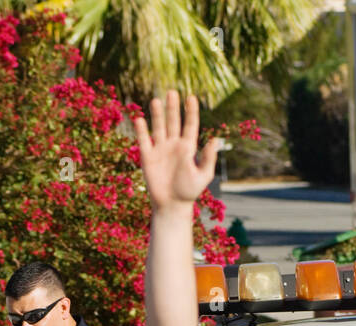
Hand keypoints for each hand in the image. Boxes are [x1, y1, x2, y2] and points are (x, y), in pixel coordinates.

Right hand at [132, 91, 222, 213]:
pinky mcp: (147, 157)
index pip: (190, 125)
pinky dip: (141, 130)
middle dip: (173, 108)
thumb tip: (215, 139)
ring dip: (158, 114)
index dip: (191, 112)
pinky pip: (144, 140)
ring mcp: (160, 149)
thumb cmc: (189, 191)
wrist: (172, 205)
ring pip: (159, 127)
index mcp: (188, 147)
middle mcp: (174, 145)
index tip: (191, 97)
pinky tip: (140, 119)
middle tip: (172, 92)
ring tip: (156, 100)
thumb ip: (209, 157)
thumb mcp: (203, 175)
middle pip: (173, 122)